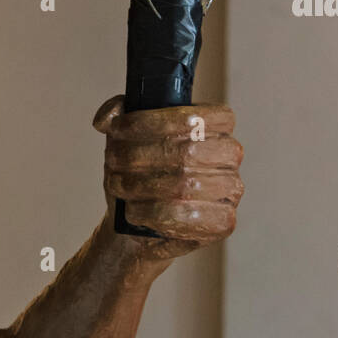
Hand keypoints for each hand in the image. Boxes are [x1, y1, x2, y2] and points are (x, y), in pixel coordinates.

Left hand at [92, 96, 243, 261]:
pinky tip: (134, 209)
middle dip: (138, 154)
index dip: (153, 121)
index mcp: (215, 125)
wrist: (137, 222)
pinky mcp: (222, 222)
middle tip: (113, 160)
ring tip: (118, 185)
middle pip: (186, 150)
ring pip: (184, 184)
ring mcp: (231, 189)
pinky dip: (150, 212)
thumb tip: (106, 117)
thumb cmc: (138, 174)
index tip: (119, 129)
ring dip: (140, 184)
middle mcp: (229, 155)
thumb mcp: (123, 139)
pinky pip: (185, 216)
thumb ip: (116, 114)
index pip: (198, 116)